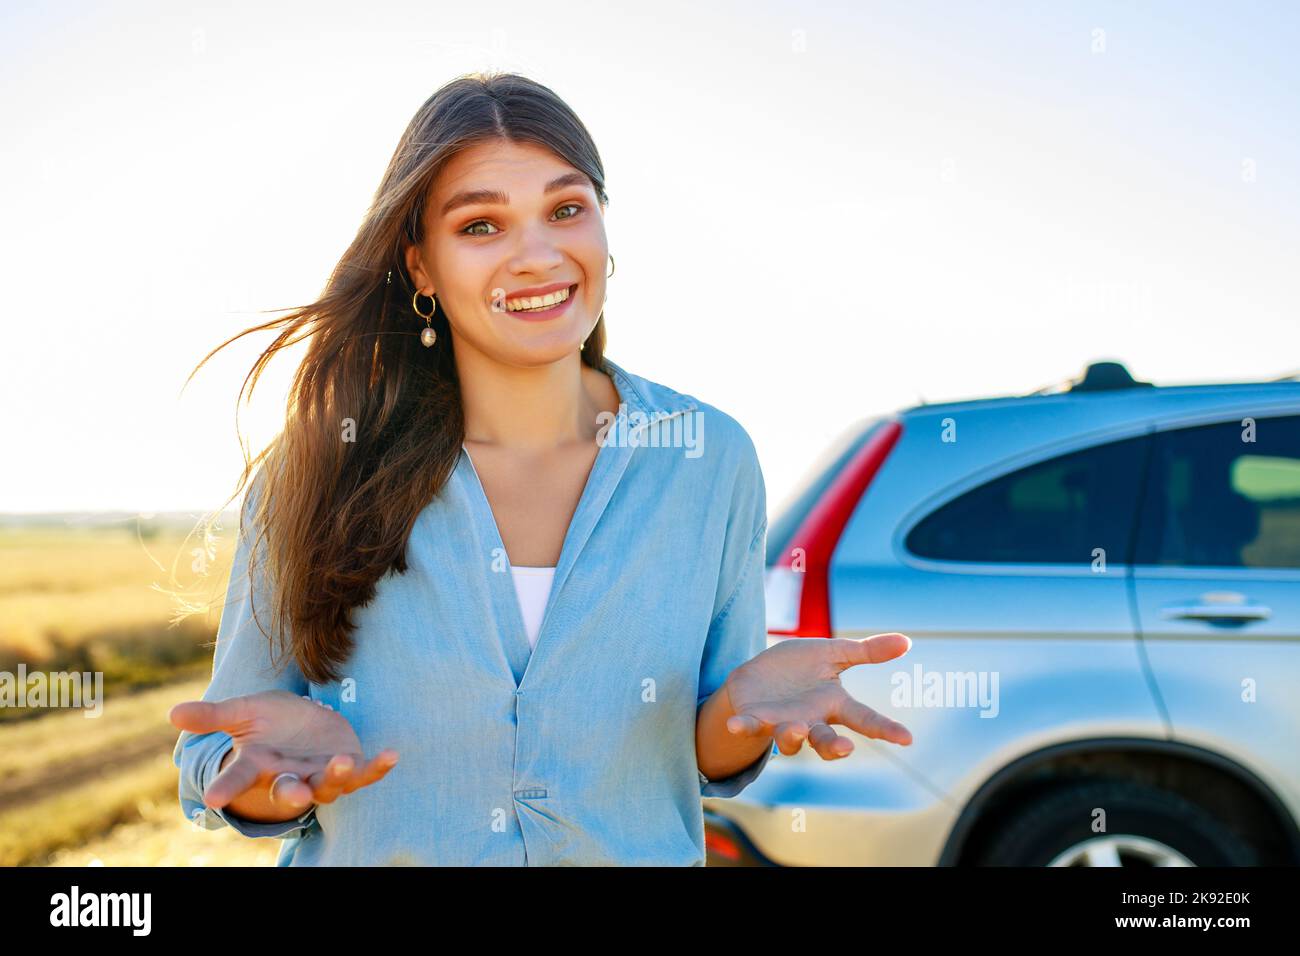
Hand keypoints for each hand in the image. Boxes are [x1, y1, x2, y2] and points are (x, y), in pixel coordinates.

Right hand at [169, 689, 397, 816]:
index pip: (238, 778)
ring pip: (328, 786)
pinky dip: (378, 768)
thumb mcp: (242, 713)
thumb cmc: (269, 721)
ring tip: (341, 761)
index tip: (211, 797)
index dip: (226, 787)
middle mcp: (289, 777)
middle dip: (291, 795)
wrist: (303, 724)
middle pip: (288, 791)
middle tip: (292, 796)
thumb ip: (212, 715)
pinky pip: (364, 773)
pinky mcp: (349, 768)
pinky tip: (392, 756)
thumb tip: (172, 713)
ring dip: (335, 776)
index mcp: (259, 765)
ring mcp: (320, 776)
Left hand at [722, 633, 913, 758]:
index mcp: (832, 704)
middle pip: (826, 741)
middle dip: (835, 747)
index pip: (864, 719)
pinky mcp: (755, 720)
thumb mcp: (833, 654)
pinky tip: (735, 725)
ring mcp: (782, 724)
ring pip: (790, 740)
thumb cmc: (799, 668)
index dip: (885, 729)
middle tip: (846, 748)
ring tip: (796, 729)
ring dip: (793, 737)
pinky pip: (750, 727)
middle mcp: (810, 720)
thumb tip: (907, 641)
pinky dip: (743, 727)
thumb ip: (866, 652)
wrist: (758, 676)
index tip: (907, 738)